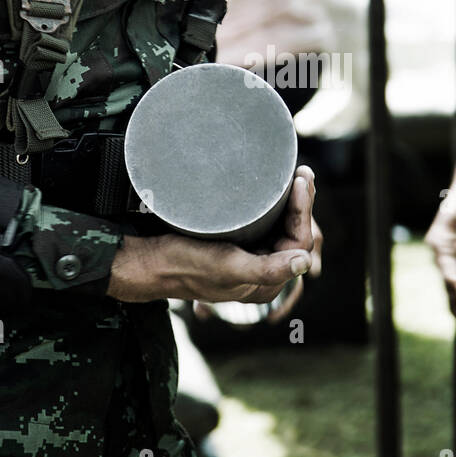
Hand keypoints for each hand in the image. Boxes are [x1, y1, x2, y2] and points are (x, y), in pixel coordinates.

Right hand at [108, 166, 319, 306]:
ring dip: (289, 201)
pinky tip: (272, 188)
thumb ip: (267, 269)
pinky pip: (264, 222)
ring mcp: (250, 257)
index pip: (299, 244)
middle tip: (302, 172)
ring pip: (281, 227)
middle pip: (293, 233)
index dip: (304, 212)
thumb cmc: (186, 265)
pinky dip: (273, 204)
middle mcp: (262, 273)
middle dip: (301, 203)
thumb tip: (306, 262)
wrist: (150, 261)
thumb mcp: (228, 266)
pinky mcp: (236, 244)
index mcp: (267, 284)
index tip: (301, 181)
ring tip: (292, 175)